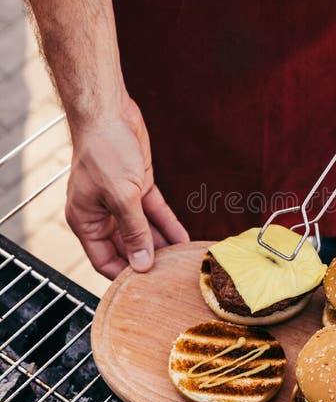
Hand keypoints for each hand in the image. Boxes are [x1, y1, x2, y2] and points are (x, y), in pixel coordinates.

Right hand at [65, 96, 189, 278]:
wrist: (110, 114)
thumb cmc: (103, 151)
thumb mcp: (121, 197)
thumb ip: (134, 232)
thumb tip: (142, 265)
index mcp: (86, 221)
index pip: (104, 260)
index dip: (123, 274)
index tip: (144, 287)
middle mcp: (102, 214)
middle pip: (127, 248)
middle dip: (147, 260)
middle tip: (168, 276)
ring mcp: (122, 202)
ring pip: (144, 231)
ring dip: (162, 244)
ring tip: (181, 261)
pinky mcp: (138, 188)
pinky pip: (155, 214)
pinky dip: (169, 225)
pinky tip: (184, 239)